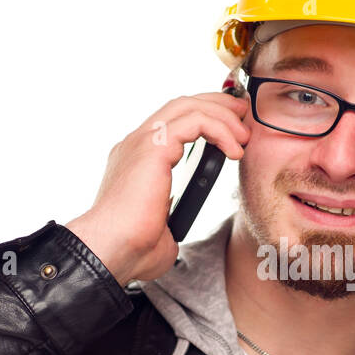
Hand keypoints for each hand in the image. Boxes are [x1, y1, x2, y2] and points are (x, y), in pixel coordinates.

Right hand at [65, 88, 249, 284]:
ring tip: (244, 136)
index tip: (232, 131)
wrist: (111, 251)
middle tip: (243, 116)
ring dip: (222, 116)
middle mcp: (137, 144)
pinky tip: (234, 150)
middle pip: (181, 105)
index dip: (204, 118)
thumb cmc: (131, 249)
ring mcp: (142, 142)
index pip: (172, 123)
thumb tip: (173, 229)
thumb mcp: (160, 229)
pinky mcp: (153, 147)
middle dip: (216, 104)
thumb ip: (169, 220)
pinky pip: (195, 121)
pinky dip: (220, 130)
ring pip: (188, 107)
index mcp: (137, 161)